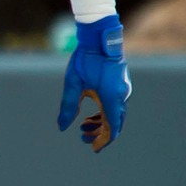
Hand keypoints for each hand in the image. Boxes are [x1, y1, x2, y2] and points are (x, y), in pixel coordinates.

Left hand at [56, 15, 128, 153]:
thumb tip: (62, 127)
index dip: (103, 141)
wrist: (99, 36)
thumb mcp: (73, 84)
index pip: (112, 128)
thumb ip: (67, 107)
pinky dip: (105, 112)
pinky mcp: (120, 84)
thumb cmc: (85, 59)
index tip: (93, 148)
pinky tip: (91, 114)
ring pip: (115, 114)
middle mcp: (121, 96)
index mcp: (111, 98)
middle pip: (114, 123)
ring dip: (100, 123)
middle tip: (82, 137)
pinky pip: (115, 104)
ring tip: (83, 126)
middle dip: (99, 133)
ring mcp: (123, 89)